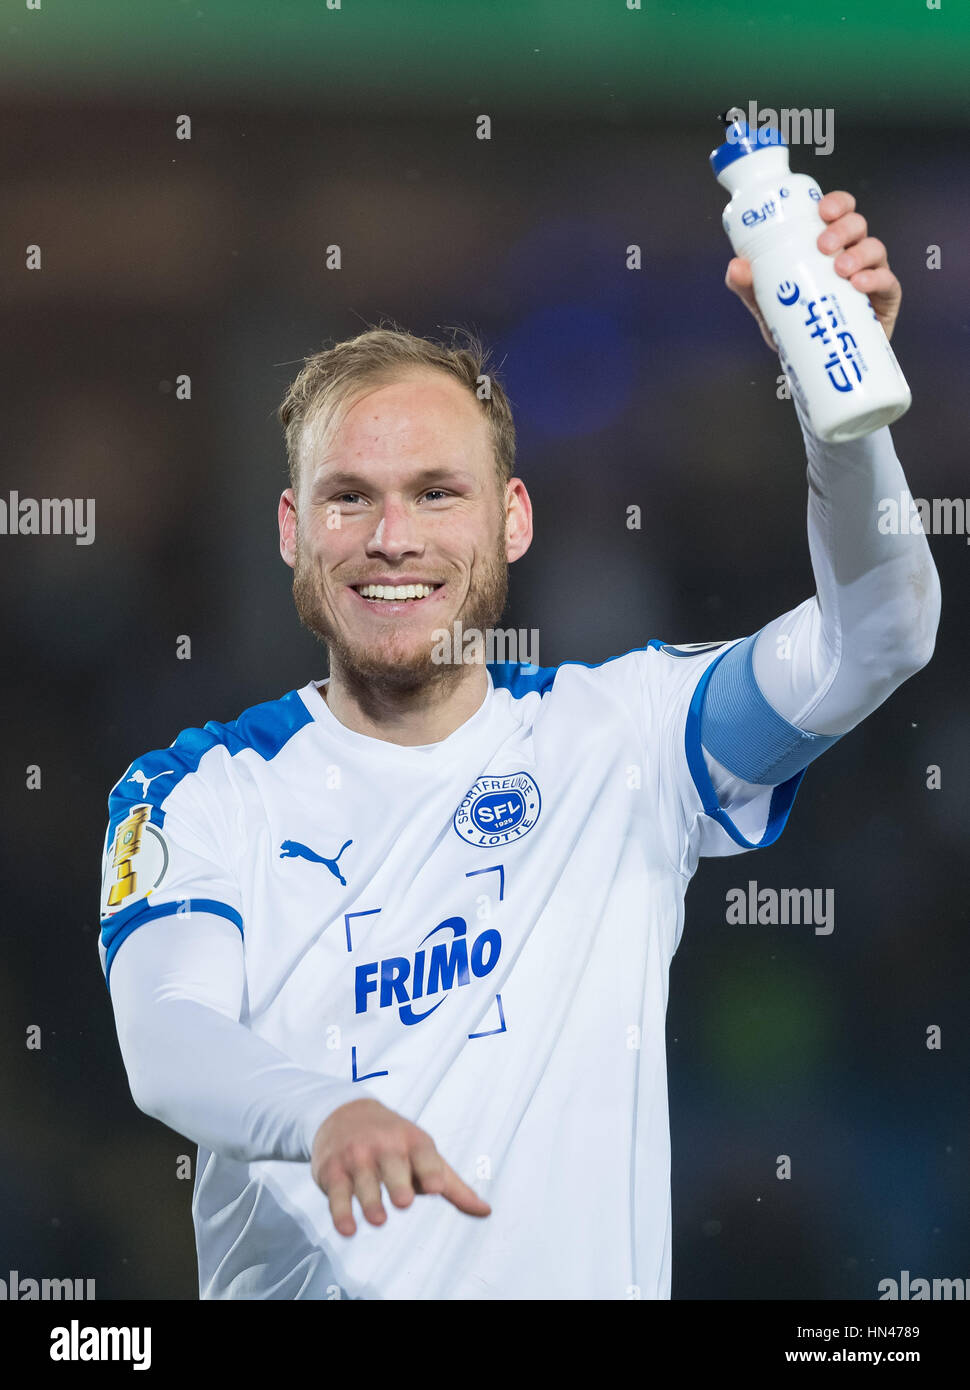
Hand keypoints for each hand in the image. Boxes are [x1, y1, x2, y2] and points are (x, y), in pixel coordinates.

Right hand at [310, 1097, 491, 1235]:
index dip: (430, 1171)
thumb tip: (486, 1212)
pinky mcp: (331, 1170)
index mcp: (413, 1141)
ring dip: (370, 1201)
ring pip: (364, 1181)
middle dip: (398, 1183)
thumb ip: (454, 1186)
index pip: (424, 1156)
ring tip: (378, 1219)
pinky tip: (348, 1228)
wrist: (343, 1113)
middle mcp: (384, 1145)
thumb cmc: (395, 1142)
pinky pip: (336, 1193)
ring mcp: (356, 1157)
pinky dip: (340, 1212)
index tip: (436, 1186)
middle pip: (393, 1165)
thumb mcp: (425, 1153)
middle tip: (404, 1201)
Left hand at [725, 189, 901, 349]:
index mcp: (829, 247)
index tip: (822, 211)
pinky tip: (859, 285)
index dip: (836, 203)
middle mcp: (853, 254)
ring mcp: (872, 275)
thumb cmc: (798, 326)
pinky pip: (888, 282)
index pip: (838, 213)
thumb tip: (735, 267)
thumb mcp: (768, 306)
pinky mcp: (885, 301)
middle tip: (823, 245)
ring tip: (840, 270)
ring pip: (875, 249)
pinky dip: (875, 279)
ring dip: (859, 253)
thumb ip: (750, 287)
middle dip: (843, 228)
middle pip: (857, 225)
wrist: (819, 363)